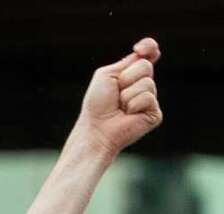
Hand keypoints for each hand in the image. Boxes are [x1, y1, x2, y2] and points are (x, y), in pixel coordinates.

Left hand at [78, 38, 162, 158]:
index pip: (150, 52)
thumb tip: (145, 51)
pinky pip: (148, 98)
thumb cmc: (98, 104)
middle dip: (126, 78)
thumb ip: (126, 61)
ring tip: (120, 107)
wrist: (96, 129)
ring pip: (147, 82)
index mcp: (133, 73)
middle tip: (116, 95)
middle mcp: (144, 84)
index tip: (139, 49)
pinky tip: (128, 115)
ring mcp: (150, 100)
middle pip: (145, 66)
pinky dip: (133, 105)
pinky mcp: (154, 114)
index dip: (149, 47)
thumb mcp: (107, 75)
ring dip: (127, 95)